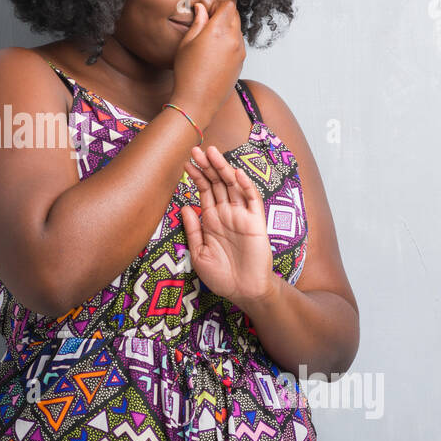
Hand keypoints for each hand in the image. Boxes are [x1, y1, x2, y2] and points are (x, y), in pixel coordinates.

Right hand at [171, 0, 245, 128]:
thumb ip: (198, 22)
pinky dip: (230, 42)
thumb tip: (201, 9)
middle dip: (223, 15)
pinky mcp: (241, 62)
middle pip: (235, 15)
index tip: (207, 12)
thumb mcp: (186, 44)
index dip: (217, 6)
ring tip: (210, 41)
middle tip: (208, 24)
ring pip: (238, 30)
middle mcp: (233, 39)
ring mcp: (240, 51)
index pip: (228, 5)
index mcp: (218, 31)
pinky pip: (239, 44)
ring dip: (227, 29)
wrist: (198, 101)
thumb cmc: (188, 73)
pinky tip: (215, 54)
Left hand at [178, 144, 276, 303]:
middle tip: (196, 149)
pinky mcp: (256, 222)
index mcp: (211, 219)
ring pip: (232, 186)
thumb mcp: (198, 253)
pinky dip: (245, 186)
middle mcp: (226, 213)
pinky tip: (235, 173)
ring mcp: (242, 216)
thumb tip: (184, 206)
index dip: (196, 176)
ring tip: (212, 152)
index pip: (203, 191)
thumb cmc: (221, 276)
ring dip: (223, 169)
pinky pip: (252, 200)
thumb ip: (192, 229)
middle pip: (216, 183)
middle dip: (207, 166)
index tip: (186, 162)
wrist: (243, 291)